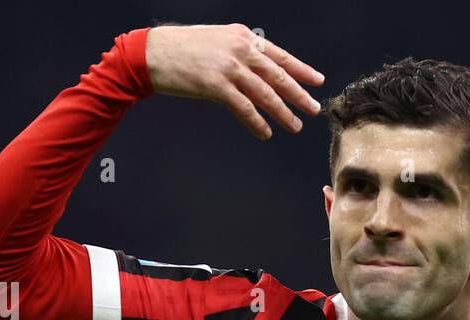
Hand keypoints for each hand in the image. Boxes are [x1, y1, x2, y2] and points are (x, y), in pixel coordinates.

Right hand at [146, 23, 324, 140]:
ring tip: (295, 125)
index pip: (279, 56)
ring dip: (283, 112)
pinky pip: (244, 108)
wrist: (152, 52)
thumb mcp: (218, 41)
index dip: (300, 69)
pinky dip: (257, 122)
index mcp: (243, 37)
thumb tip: (260, 70)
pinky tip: (266, 133)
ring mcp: (229, 68)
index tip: (317, 80)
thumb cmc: (183, 49)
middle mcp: (241, 50)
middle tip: (313, 108)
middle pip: (278, 76)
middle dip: (299, 94)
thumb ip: (241, 53)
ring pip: (265, 94)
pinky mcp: (216, 86)